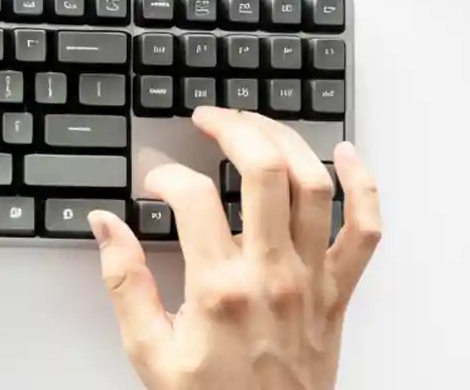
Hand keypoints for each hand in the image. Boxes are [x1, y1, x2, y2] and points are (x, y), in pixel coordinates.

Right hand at [88, 107, 381, 389]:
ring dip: (286, 140)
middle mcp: (271, 275)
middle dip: (233, 127)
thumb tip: (105, 226)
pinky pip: (365, 229)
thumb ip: (124, 282)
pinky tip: (344, 156)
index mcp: (219, 289)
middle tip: (209, 118)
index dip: (163, 176)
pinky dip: (363, 185)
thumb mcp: (149, 351)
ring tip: (257, 124)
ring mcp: (311, 279)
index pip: (190, 198)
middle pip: (264, 171)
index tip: (153, 182)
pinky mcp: (338, 291)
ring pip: (314, 185)